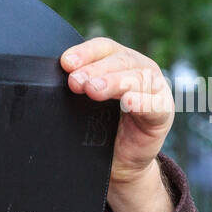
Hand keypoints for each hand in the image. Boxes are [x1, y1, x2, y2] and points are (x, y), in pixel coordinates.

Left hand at [61, 37, 176, 211]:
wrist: (119, 162)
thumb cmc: (101, 128)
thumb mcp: (86, 104)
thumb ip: (77, 87)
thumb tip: (47, 81)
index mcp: (121, 62)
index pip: (104, 48)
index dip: (85, 53)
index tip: (65, 63)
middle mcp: (140, 70)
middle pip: (120, 60)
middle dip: (95, 69)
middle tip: (75, 82)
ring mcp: (155, 90)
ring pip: (138, 78)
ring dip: (114, 81)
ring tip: (94, 89)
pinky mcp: (163, 114)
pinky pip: (154, 105)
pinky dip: (141, 102)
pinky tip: (128, 101)